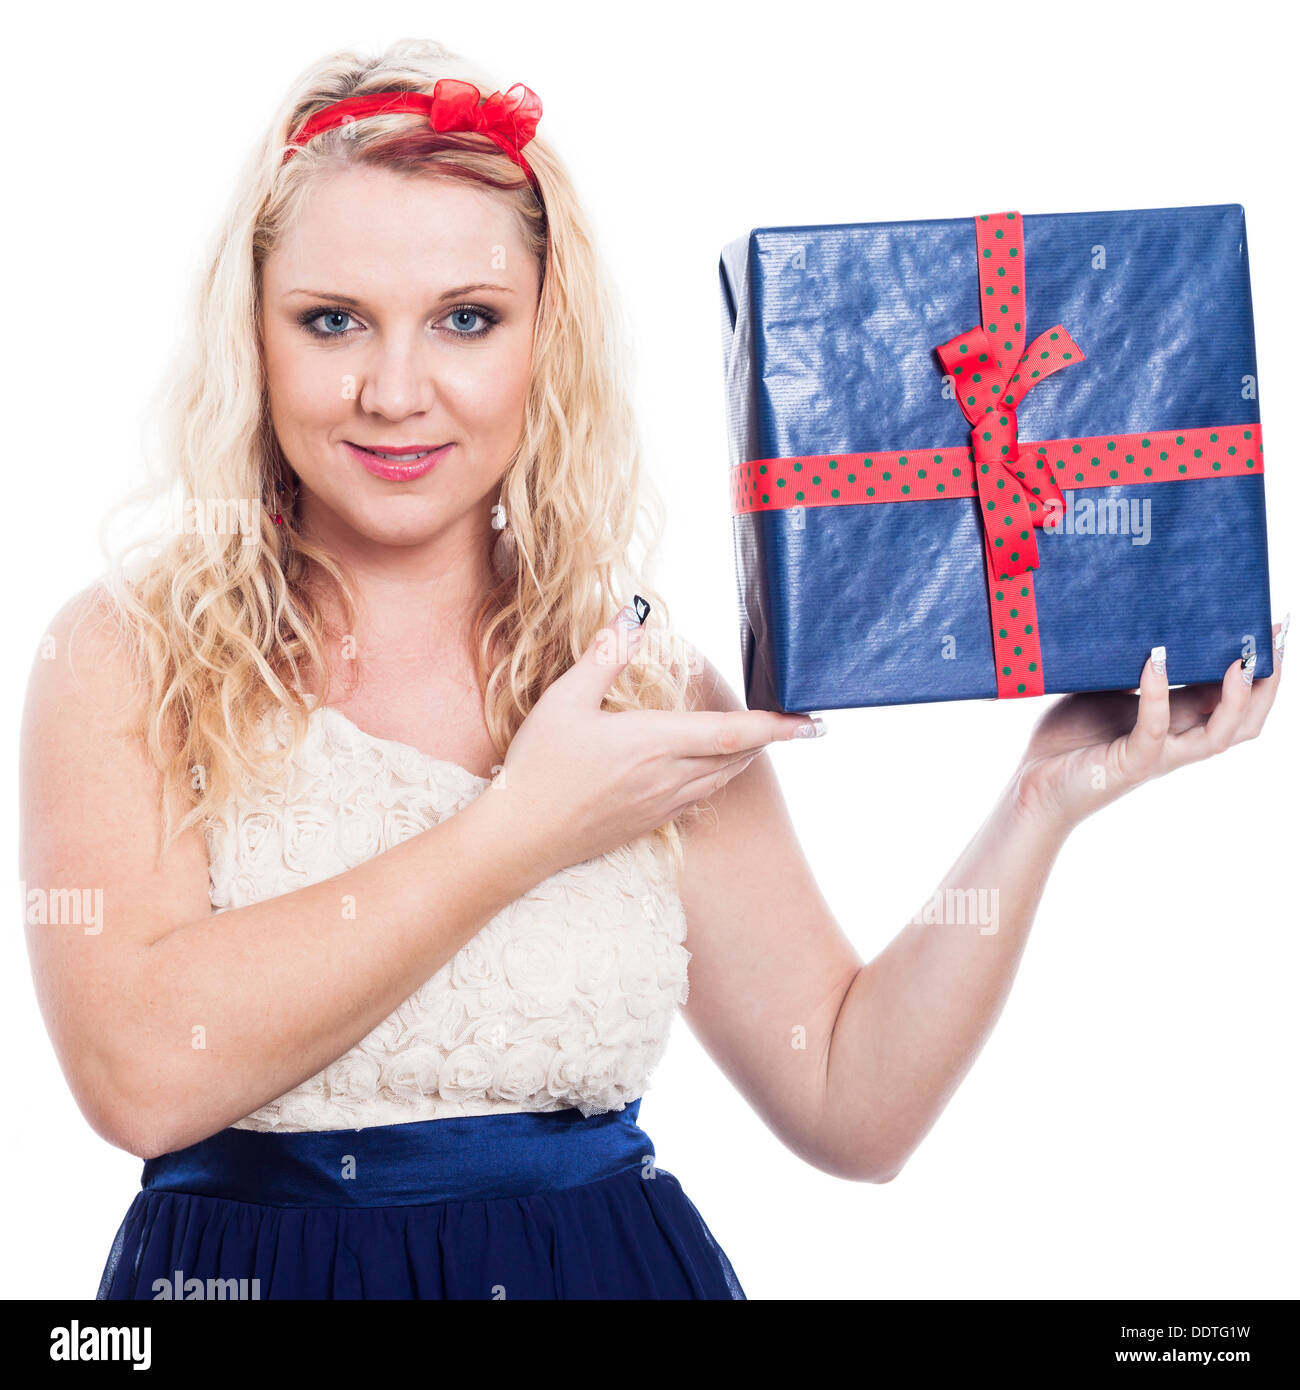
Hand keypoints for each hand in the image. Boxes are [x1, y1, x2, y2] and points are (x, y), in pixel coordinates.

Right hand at [492, 598, 820, 873]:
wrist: (521, 837)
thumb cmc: (539, 766)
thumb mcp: (565, 700)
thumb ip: (605, 655)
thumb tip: (632, 614)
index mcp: (655, 743)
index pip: (734, 734)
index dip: (779, 727)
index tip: (813, 723)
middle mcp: (669, 777)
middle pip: (738, 757)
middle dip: (768, 739)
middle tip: (793, 722)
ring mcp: (662, 805)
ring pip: (721, 779)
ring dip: (743, 757)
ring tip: (756, 738)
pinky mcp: (650, 823)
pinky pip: (699, 796)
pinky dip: (716, 776)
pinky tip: (707, 766)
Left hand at [1012, 618, 1286, 834]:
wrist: (1032, 784)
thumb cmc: (1068, 740)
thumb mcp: (1104, 693)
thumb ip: (1128, 668)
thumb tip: (1143, 625)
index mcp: (1177, 722)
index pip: (1231, 696)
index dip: (1260, 668)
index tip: (1274, 627)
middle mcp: (1177, 741)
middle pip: (1245, 720)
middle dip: (1268, 682)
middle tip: (1277, 639)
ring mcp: (1158, 756)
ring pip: (1220, 735)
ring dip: (1237, 699)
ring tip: (1240, 662)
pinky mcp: (1130, 764)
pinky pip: (1154, 730)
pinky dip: (1158, 695)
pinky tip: (1157, 663)